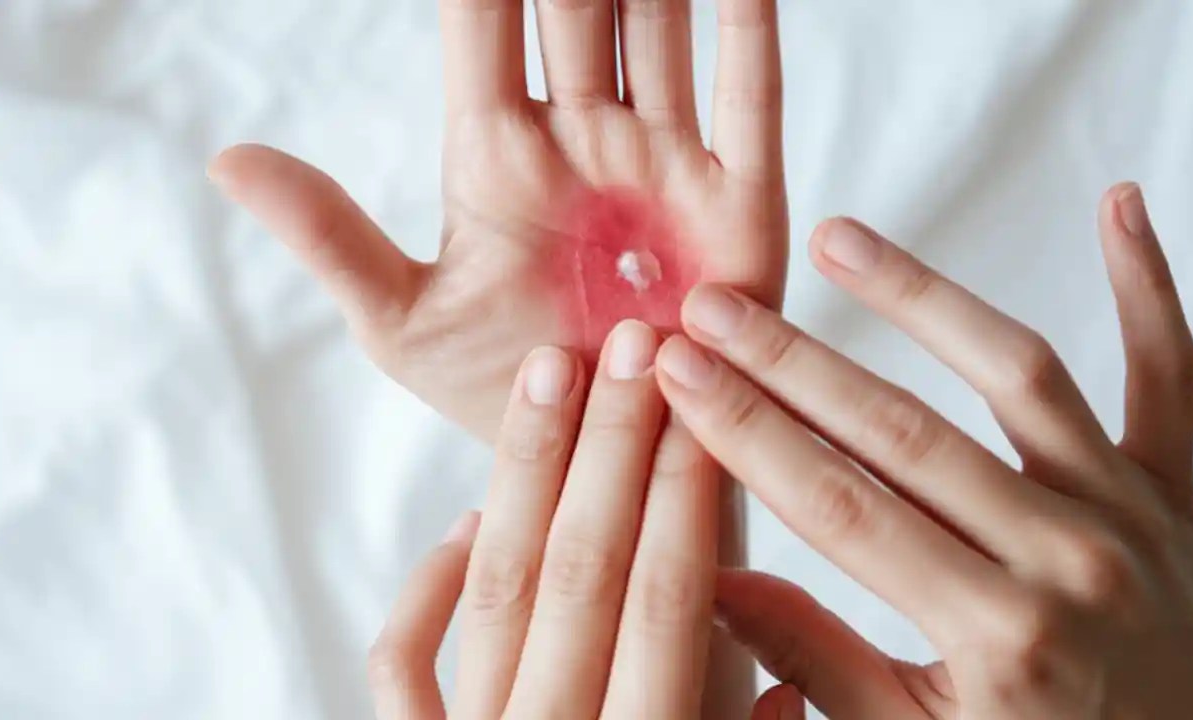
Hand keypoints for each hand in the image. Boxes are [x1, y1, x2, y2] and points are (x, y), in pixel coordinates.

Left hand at [207, 0, 786, 439]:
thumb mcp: (402, 323)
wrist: (603, 470)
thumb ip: (329, 236)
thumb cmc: (506, 399)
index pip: (483, 26)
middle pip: (579, 10)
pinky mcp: (738, 204)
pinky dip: (749, 30)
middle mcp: (584, 142)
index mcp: (499, 155)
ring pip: (660, 33)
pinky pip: (751, 102)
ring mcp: (665, 166)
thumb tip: (226, 160)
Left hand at [366, 319, 802, 718]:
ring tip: (551, 371)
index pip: (667, 597)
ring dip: (528, 471)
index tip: (704, 394)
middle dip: (612, 445)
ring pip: (499, 589)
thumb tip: (787, 688)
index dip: (686, 489)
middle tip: (635, 343)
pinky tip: (466, 518)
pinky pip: (406, 669)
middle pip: (583, 568)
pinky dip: (429, 590)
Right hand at [654, 184, 1192, 717]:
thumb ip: (820, 661)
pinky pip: (1168, 375)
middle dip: (792, 363)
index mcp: (995, 635)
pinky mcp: (1169, 491)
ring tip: (837, 239)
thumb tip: (716, 582)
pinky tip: (1118, 208)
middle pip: (903, 433)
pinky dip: (1147, 289)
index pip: (840, 507)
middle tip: (713, 307)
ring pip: (1018, 374)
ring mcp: (1125, 512)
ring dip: (920, 298)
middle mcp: (1064, 558)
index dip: (748, 433)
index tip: (681, 371)